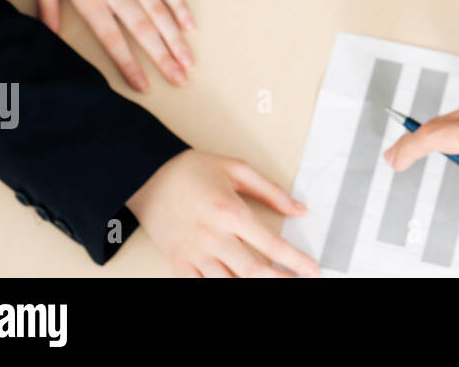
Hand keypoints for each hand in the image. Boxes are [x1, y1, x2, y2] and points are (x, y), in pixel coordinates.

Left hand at [33, 0, 195, 90]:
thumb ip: (47, 6)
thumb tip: (49, 36)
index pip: (112, 37)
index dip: (129, 63)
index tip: (144, 85)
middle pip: (144, 29)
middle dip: (164, 57)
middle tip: (181, 79)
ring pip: (161, 11)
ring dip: (177, 38)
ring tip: (190, 61)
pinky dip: (180, 6)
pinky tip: (191, 26)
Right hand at [126, 150, 320, 277]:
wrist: (145, 174)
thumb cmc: (192, 169)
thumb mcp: (237, 170)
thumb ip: (272, 191)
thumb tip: (299, 209)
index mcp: (230, 211)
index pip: (271, 244)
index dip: (295, 261)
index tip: (312, 269)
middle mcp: (212, 236)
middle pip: (253, 271)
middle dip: (280, 281)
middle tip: (299, 283)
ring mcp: (193, 252)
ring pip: (227, 284)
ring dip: (252, 288)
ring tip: (272, 287)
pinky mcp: (177, 261)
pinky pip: (198, 285)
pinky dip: (217, 290)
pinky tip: (234, 288)